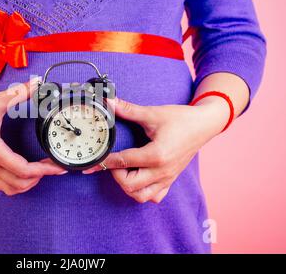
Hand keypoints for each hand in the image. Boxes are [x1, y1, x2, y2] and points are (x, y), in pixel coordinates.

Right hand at [0, 79, 66, 195]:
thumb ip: (18, 93)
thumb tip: (37, 83)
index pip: (23, 170)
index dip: (44, 170)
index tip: (58, 166)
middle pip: (19, 183)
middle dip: (40, 176)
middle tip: (52, 164)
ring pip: (9, 188)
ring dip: (27, 183)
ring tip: (40, 170)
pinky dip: (14, 185)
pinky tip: (22, 174)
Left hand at [83, 96, 229, 202]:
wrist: (204, 125)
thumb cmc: (181, 119)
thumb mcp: (153, 113)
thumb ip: (128, 110)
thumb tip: (109, 103)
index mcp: (157, 155)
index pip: (124, 162)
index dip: (105, 161)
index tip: (94, 161)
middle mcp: (162, 171)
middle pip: (130, 185)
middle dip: (116, 175)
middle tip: (113, 161)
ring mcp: (167, 178)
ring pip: (140, 195)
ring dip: (127, 186)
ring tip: (123, 171)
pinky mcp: (170, 179)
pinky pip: (154, 196)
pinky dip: (142, 192)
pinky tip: (137, 178)